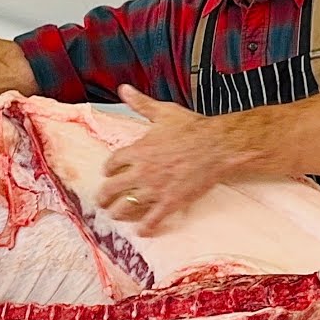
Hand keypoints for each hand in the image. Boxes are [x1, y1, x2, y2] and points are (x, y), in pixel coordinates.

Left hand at [96, 85, 239, 235]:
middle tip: (102, 201)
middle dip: (104, 196)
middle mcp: (141, 171)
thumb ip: (141, 104)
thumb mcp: (163, 112)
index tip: (109, 173)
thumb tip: (124, 89)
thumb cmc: (192, 128)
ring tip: (116, 215)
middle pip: (111, 189)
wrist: (217, 146)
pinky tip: (142, 230)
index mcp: (137, 150)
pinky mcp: (171, 202)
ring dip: (117, 213)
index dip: (108, 169)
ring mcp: (155, 189)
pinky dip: (145, 227)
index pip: (111, 164)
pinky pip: (152, 220)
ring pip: (126, 207)